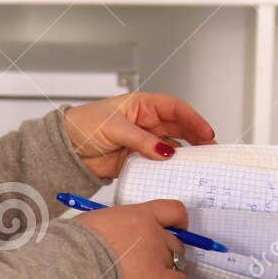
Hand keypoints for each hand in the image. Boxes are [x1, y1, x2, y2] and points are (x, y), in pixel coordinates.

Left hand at [62, 93, 214, 179]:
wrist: (66, 149)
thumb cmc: (83, 126)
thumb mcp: (115, 128)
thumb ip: (142, 140)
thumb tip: (165, 151)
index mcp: (141, 105)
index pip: (174, 109)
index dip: (193, 119)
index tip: (206, 131)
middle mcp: (145, 122)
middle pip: (177, 127)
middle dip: (195, 137)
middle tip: (210, 150)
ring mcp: (142, 140)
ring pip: (170, 146)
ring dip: (184, 154)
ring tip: (199, 163)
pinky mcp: (136, 158)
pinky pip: (158, 162)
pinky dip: (168, 167)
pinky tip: (177, 172)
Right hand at [77, 200, 206, 278]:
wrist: (79, 255)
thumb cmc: (80, 240)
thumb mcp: (100, 222)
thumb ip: (116, 227)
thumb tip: (112, 238)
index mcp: (139, 214)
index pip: (172, 210)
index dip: (179, 222)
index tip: (180, 228)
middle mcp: (152, 230)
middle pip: (174, 242)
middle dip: (171, 256)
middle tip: (163, 266)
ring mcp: (156, 252)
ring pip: (174, 263)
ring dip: (172, 276)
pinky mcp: (155, 274)